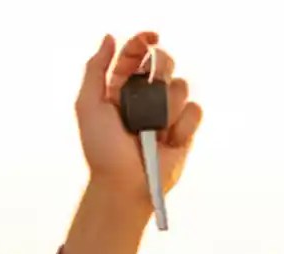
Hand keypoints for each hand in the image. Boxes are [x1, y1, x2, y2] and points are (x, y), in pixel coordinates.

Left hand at [76, 32, 202, 204]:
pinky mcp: (184, 128)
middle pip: (164, 63)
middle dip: (160, 70)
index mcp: (119, 89)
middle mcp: (144, 98)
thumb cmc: (102, 150)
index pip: (135, 55)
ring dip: (166, 107)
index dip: (143, 42)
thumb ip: (95, 70)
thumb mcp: (88, 106)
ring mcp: (165, 112)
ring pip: (181, 86)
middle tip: (150, 89)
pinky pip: (194, 110)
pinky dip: (182, 125)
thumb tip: (109, 38)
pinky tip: (167, 141)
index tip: (151, 38)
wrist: (124, 184)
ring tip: (152, 129)